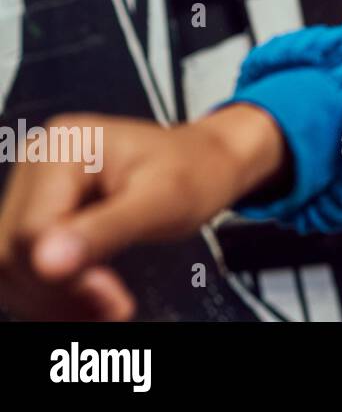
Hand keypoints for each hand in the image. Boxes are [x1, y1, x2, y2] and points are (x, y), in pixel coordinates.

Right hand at [0, 105, 286, 319]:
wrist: (209, 161)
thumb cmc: (196, 170)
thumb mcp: (163, 201)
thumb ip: (106, 229)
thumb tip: (49, 261)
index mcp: (64, 146)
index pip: (32, 231)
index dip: (63, 276)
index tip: (112, 300)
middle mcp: (38, 161)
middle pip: (14, 251)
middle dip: (59, 290)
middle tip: (113, 308)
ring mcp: (33, 186)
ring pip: (11, 264)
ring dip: (52, 297)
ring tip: (105, 306)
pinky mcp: (39, 209)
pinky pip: (23, 263)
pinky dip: (51, 289)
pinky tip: (88, 298)